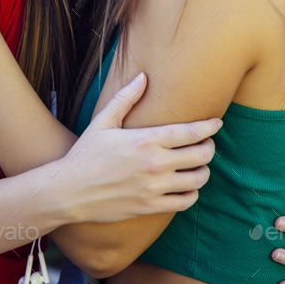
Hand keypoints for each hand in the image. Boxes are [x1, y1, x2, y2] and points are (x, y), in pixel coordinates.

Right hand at [58, 72, 221, 224]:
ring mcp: (154, 187)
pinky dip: (192, 194)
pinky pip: (184, 202)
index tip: (217, 123)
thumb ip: (126, 98)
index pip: (191, 132)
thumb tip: (143, 76)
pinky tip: (187, 187)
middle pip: (201, 155)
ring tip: (199, 165)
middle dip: (209, 148)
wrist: (68, 191)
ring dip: (203, 171)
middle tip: (207, 144)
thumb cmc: (85, 154)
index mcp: (146, 139)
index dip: (209, 127)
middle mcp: (154, 163)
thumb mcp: (103, 121)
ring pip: (197, 179)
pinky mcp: (150, 207)